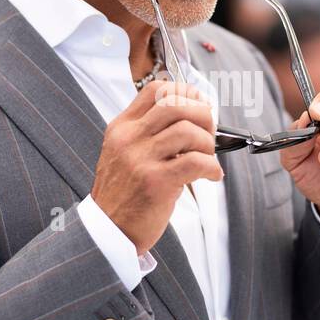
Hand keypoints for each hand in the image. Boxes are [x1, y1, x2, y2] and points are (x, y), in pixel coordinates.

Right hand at [91, 80, 223, 253]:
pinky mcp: (156, 182)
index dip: (185, 92)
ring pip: (187, 131)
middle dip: (202, 114)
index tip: (199, 104)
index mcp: (122, 128)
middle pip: (175, 103)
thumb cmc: (123, 194)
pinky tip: (211, 175)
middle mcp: (130, 139)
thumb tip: (192, 116)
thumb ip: (150, 133)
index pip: (156, 89)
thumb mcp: (125, 153)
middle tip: (209, 132)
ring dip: (207, 143)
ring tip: (208, 158)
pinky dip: (211, 167)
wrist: (107, 230)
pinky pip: (195, 162)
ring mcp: (141, 159)